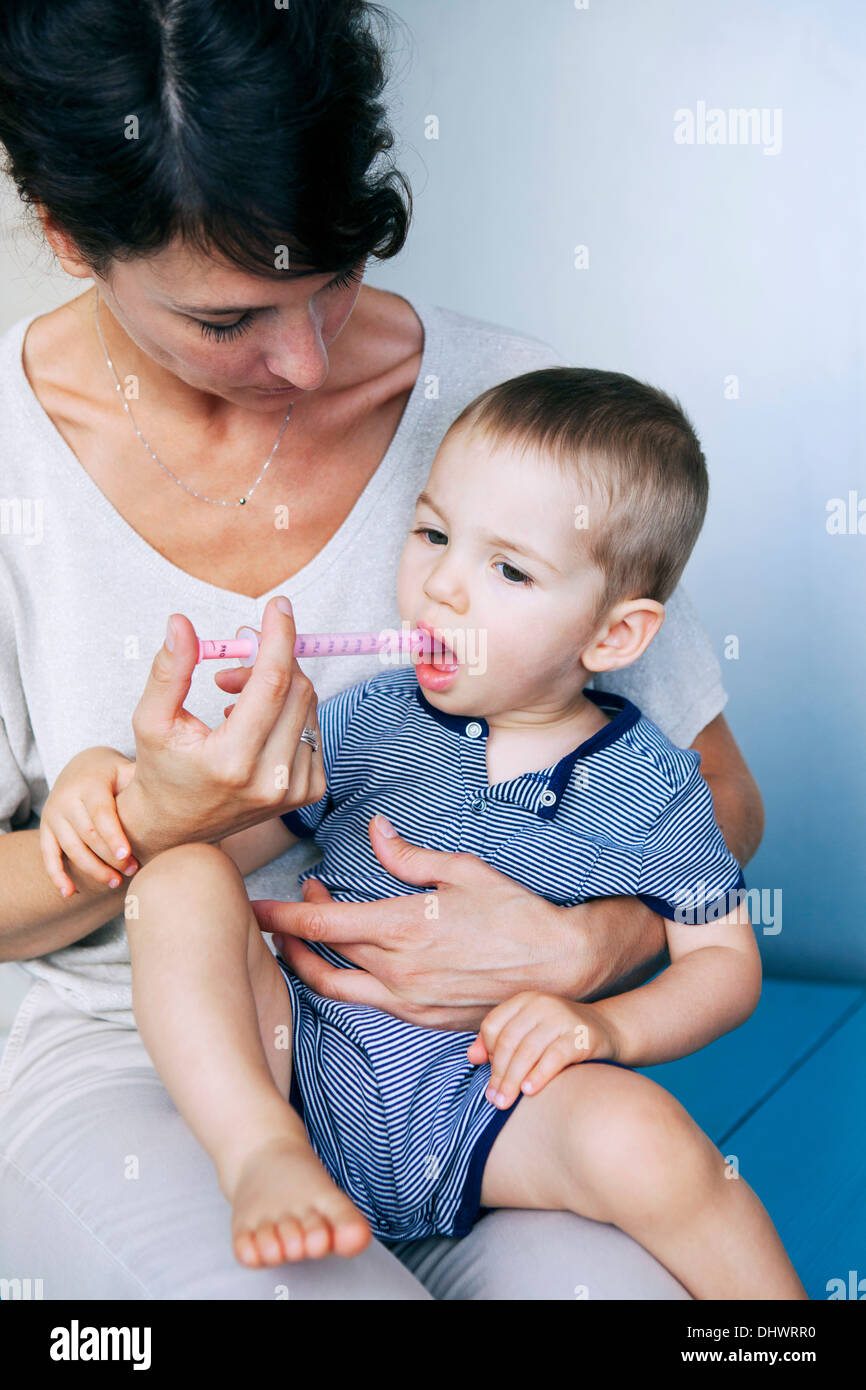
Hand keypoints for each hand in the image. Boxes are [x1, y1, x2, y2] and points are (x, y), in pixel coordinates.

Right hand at [40, 748, 138, 896]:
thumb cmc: (112, 774)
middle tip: (132, 870)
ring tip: (116, 882)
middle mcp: (66, 799)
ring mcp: (53, 815)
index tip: (127, 854)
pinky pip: (48, 855)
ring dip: (93, 870)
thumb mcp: (124, 770)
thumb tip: (170, 788)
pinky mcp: (45, 828)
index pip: (101, 813)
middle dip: (109, 857)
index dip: (113, 835)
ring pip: (71, 848)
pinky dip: (57, 875)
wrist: (78, 766)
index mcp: (89, 785)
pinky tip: (69, 893)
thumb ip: (140, 780)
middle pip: (87, 835)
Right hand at [117, 596, 324, 864]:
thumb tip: (180, 623)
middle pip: (296, 689)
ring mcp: (295, 789)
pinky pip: (312, 727)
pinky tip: (253, 721)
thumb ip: (169, 670)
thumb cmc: (162, 768)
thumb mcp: (151, 720)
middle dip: (271, 658)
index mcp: (231, 762)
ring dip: (277, 684)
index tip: (278, 606)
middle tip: (236, 654)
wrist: (180, 827)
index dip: (278, 638)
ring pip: (307, 705)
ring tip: (233, 693)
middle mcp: (271, 779)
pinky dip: (287, 710)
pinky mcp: (309, 792)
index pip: (271, 683)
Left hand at [250, 813, 581, 1030]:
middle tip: (294, 906)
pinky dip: (347, 982)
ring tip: (303, 942)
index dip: (279, 915)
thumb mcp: (462, 870)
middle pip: (320, 955)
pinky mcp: (422, 1021)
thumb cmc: (516, 912)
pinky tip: (352, 963)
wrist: (560, 968)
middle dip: (297, 928)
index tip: (254, 907)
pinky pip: (369, 1003)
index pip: (320, 924)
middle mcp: (397, 971)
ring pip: (336, 987)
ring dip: (311, 964)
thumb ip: (408, 855)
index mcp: (401, 928)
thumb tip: (376, 831)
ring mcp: (408, 1002)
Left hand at [468, 992, 623, 1108]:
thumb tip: (472, 1057)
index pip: (493, 1026)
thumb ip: (499, 1042)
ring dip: (513, 1080)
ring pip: (527, 1051)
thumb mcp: (529, 1031)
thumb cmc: (559, 1036)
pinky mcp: (581, 1035)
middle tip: (494, 1100)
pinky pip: (554, 1056)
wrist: (607, 1030)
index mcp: (525, 1001)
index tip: (492, 1078)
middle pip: (508, 1041)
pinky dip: (539, 1074)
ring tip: (506, 1102)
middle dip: (498, 1074)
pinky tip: (529, 1091)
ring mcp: (562, 1018)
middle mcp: (541, 1004)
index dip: (488, 1054)